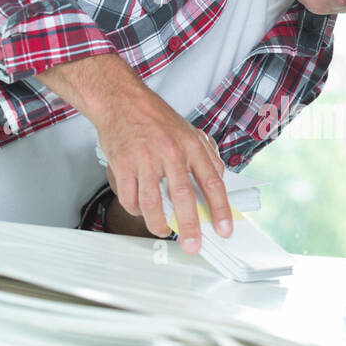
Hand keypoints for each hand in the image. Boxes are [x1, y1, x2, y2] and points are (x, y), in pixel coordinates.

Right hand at [38, 53, 231, 253]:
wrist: (122, 101)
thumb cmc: (155, 118)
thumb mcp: (189, 131)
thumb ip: (207, 156)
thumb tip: (219, 181)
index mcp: (191, 146)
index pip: (212, 182)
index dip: (221, 210)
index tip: (224, 230)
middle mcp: (170, 153)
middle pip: (183, 197)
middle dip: (190, 227)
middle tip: (193, 245)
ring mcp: (145, 159)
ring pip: (152, 204)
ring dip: (159, 224)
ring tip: (164, 230)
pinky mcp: (123, 165)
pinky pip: (130, 198)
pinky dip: (135, 210)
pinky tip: (141, 209)